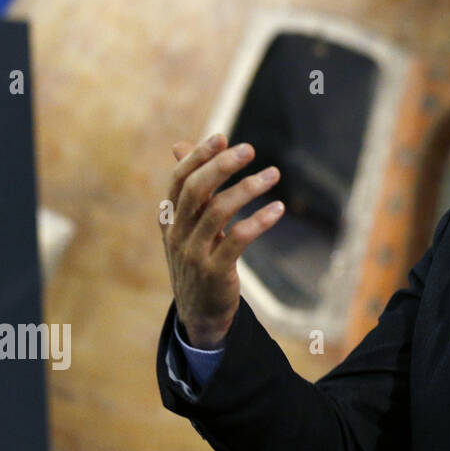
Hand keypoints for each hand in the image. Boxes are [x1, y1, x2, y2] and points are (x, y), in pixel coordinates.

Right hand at [161, 133, 282, 347]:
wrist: (199, 313)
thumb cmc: (197, 258)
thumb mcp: (187, 224)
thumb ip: (188, 187)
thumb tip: (179, 145)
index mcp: (170, 218)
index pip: (179, 180)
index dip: (198, 157)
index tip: (222, 137)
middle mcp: (178, 233)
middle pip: (196, 191)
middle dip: (221, 166)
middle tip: (249, 149)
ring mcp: (194, 254)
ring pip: (218, 212)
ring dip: (248, 189)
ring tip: (274, 174)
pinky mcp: (215, 271)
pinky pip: (237, 240)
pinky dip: (259, 221)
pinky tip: (278, 209)